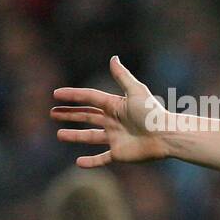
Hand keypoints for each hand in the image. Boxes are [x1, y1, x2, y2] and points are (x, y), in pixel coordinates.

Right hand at [52, 56, 170, 167]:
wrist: (166, 136)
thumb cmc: (152, 114)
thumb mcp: (136, 92)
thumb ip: (123, 76)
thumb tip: (113, 58)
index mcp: (115, 106)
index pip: (89, 98)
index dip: (73, 95)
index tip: (56, 94)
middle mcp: (114, 121)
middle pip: (87, 116)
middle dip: (70, 115)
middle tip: (53, 113)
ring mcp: (116, 138)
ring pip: (90, 137)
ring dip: (75, 136)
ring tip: (59, 134)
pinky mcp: (119, 154)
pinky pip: (102, 159)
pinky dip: (91, 161)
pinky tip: (78, 162)